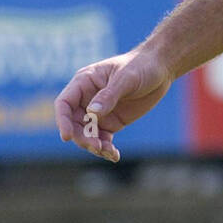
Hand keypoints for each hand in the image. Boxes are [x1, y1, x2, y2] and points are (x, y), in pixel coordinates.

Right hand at [54, 48, 172, 162]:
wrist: (160, 69)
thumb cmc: (141, 66)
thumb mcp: (126, 78)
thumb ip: (109, 95)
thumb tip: (92, 112)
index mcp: (84, 82)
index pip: (64, 103)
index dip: (62, 120)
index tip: (67, 136)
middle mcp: (87, 99)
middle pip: (74, 124)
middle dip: (82, 138)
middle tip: (98, 146)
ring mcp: (98, 112)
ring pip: (87, 135)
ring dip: (94, 146)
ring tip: (109, 153)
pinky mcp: (111, 122)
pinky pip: (102, 139)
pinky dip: (106, 149)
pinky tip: (114, 156)